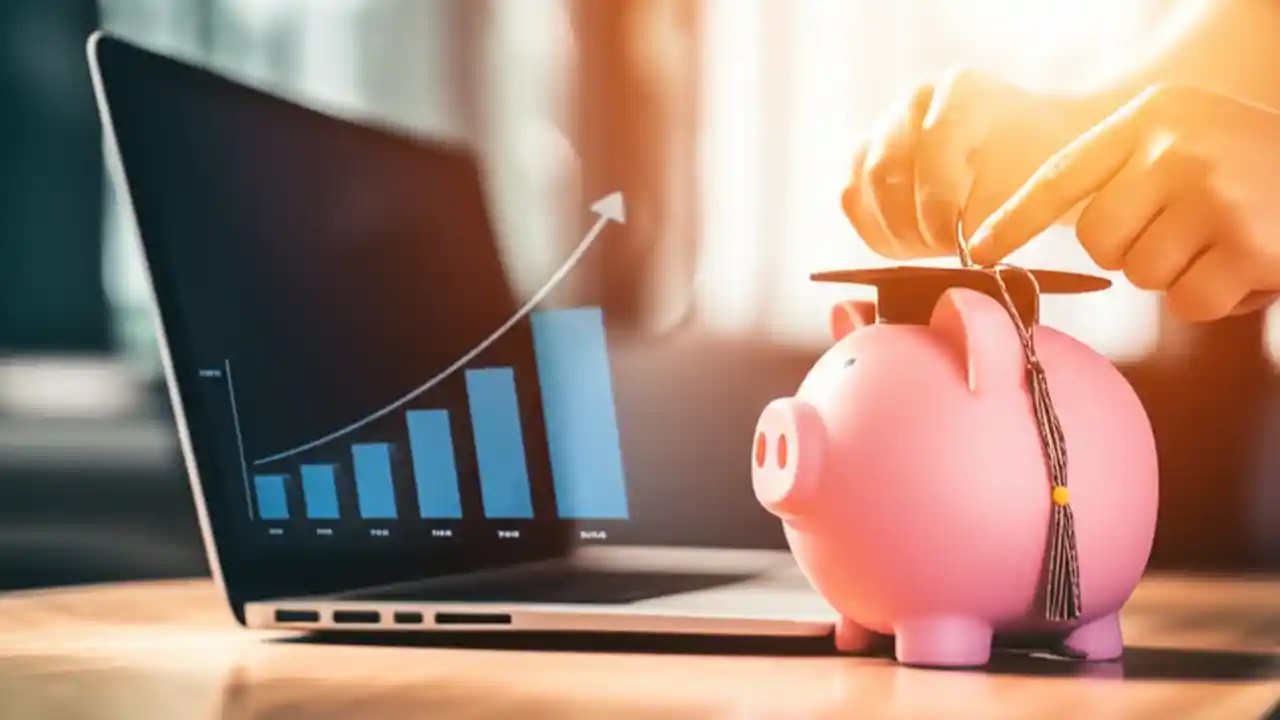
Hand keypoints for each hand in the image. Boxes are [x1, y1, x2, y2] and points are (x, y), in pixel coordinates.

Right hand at [842, 68, 1087, 258]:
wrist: (1027, 153)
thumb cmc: (1034, 169)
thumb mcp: (1028, 185)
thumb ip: (990, 215)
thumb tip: (961, 253)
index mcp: (959, 90)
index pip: (932, 143)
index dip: (939, 201)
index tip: (960, 243)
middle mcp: (913, 102)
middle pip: (884, 167)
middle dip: (912, 223)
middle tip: (944, 252)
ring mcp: (883, 127)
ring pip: (861, 185)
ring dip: (893, 230)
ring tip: (931, 249)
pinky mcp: (865, 157)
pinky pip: (851, 199)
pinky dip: (876, 229)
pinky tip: (910, 244)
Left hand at [969, 85, 1279, 320]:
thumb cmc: (1248, 164)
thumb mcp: (1181, 137)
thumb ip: (1120, 171)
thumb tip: (1021, 232)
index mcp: (1150, 118)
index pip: (1061, 176)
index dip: (1014, 220)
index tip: (977, 251)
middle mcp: (1177, 150)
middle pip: (1100, 240)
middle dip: (1133, 248)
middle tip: (1184, 228)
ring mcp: (1215, 197)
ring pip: (1143, 275)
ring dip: (1178, 271)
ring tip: (1223, 238)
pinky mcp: (1250, 248)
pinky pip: (1189, 302)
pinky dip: (1215, 298)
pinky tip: (1247, 263)